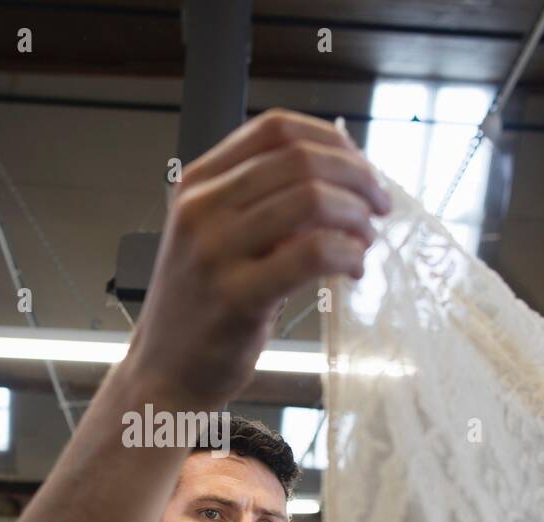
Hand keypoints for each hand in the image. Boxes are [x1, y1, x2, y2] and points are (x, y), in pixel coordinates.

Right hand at [127, 107, 391, 410]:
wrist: (164, 371)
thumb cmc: (201, 306)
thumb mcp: (217, 236)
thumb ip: (264, 203)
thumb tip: (341, 179)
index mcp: (196, 184)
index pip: (274, 129)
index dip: (331, 140)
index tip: (359, 167)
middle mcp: (200, 209)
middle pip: (300, 160)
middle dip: (357, 177)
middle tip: (379, 205)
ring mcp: (214, 252)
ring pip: (311, 200)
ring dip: (356, 216)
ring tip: (366, 241)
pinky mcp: (236, 296)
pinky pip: (312, 254)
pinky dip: (348, 255)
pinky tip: (353, 269)